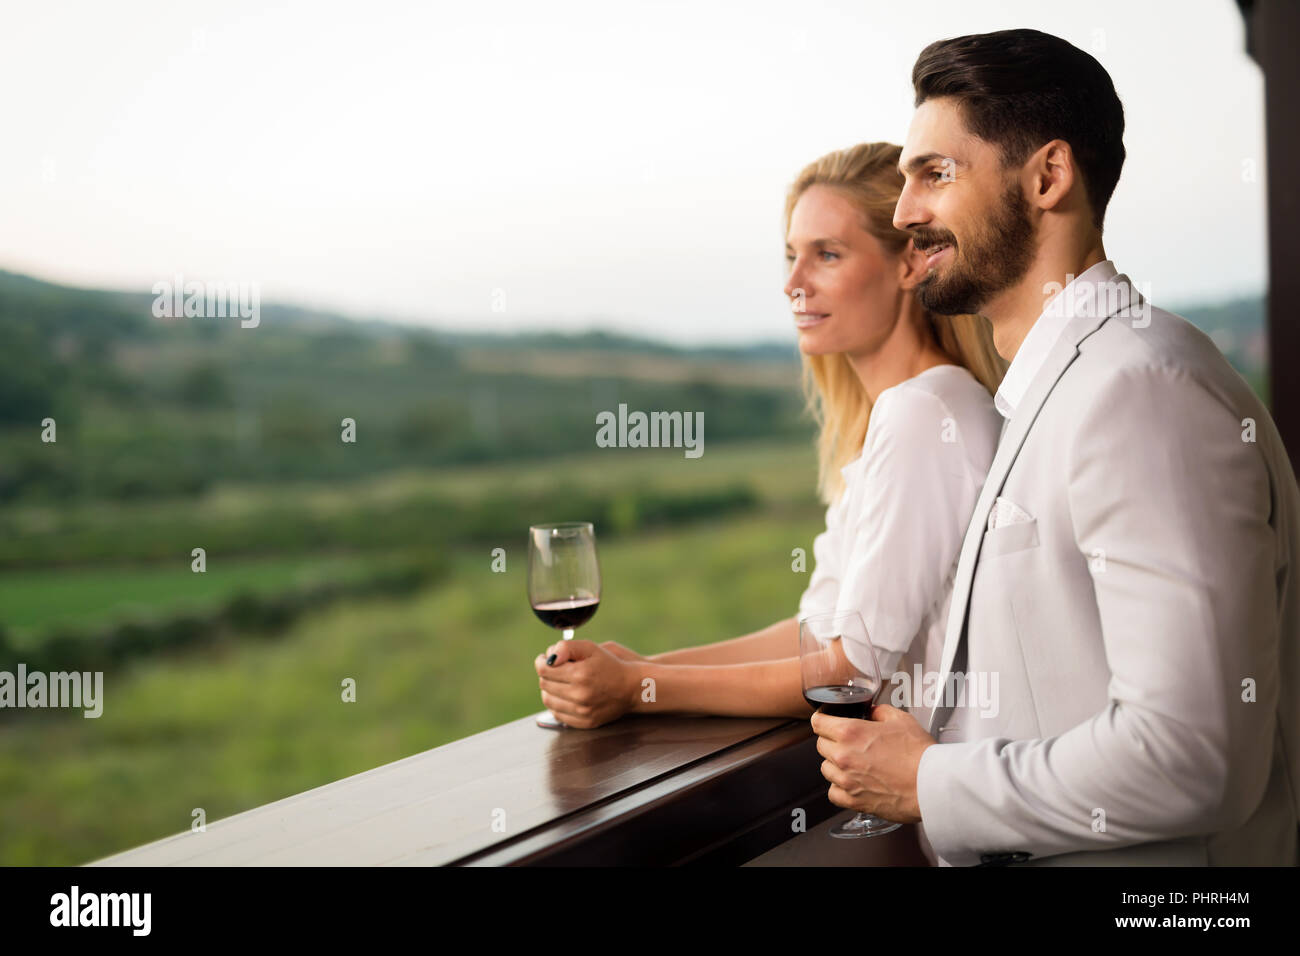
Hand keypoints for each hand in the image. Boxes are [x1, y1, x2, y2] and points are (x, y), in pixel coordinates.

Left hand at [534, 639, 638, 728]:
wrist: (632, 688)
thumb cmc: (610, 665)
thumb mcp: (590, 648)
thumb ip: (567, 648)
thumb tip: (549, 657)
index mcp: (580, 674)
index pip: (544, 669)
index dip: (541, 661)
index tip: (545, 659)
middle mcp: (580, 695)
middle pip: (544, 684)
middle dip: (546, 674)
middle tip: (556, 668)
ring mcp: (582, 711)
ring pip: (548, 700)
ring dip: (549, 689)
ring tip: (559, 682)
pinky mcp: (584, 722)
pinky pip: (558, 714)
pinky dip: (557, 704)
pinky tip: (566, 695)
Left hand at [810, 703, 936, 823]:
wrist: (931, 784)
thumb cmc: (919, 753)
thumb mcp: (901, 719)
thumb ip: (879, 712)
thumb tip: (872, 713)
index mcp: (850, 733)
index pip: (818, 722)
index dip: (822, 719)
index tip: (826, 721)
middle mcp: (843, 756)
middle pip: (820, 745)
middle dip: (831, 741)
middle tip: (847, 742)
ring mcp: (846, 780)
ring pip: (825, 769)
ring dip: (835, 764)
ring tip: (852, 763)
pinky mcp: (854, 801)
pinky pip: (833, 793)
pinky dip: (839, 788)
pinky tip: (852, 783)